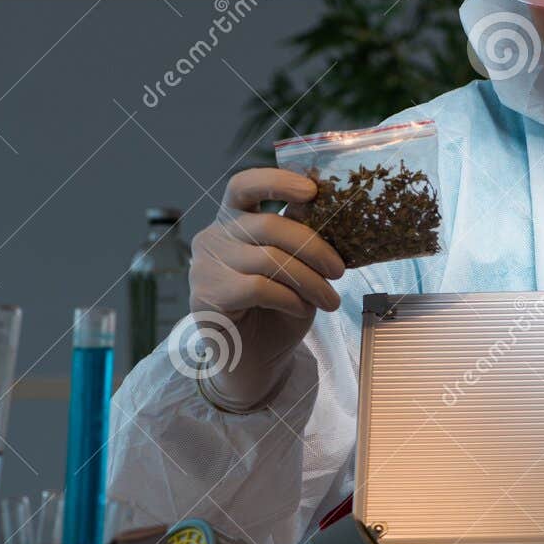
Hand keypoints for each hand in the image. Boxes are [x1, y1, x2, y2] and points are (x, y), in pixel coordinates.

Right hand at [188, 169, 345, 405]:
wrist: (254, 362)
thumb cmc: (276, 309)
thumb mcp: (294, 266)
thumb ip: (299, 236)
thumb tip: (327, 206)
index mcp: (233, 220)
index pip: (244, 185)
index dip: (276, 182)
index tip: (311, 190)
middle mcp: (213, 236)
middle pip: (268, 226)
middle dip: (313, 247)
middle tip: (339, 270)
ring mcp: (205, 265)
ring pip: (269, 260)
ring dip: (310, 282)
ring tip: (330, 300)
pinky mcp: (206, 296)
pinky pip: (258, 287)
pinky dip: (289, 298)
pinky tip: (301, 309)